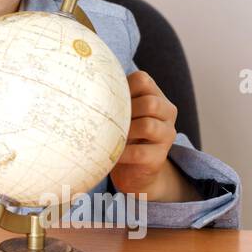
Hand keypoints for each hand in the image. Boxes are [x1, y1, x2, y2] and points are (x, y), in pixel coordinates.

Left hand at [109, 70, 180, 194]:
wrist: (133, 170)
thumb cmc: (122, 134)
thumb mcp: (120, 113)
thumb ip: (113, 98)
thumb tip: (84, 87)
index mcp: (157, 97)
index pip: (143, 80)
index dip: (123, 87)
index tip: (108, 99)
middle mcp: (167, 114)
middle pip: (150, 103)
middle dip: (126, 110)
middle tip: (108, 120)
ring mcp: (166, 136)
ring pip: (148, 126)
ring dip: (125, 131)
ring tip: (111, 136)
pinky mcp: (159, 158)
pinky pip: (140, 152)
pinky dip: (122, 153)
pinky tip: (111, 154)